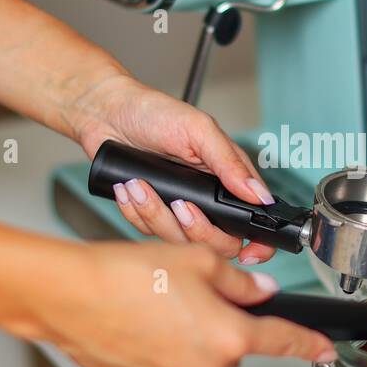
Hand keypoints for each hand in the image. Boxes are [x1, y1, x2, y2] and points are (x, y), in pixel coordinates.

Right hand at [15, 241, 334, 366]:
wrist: (68, 297)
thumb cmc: (124, 276)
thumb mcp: (197, 260)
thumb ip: (239, 281)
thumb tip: (257, 290)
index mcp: (230, 336)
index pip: (284, 341)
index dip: (309, 345)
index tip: (326, 351)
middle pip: (233, 345)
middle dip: (219, 320)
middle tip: (187, 291)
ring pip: (198, 356)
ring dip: (187, 333)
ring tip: (154, 303)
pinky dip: (160, 347)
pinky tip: (138, 322)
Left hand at [73, 75, 278, 264]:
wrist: (108, 113)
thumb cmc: (155, 112)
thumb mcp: (199, 131)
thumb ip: (230, 164)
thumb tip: (258, 195)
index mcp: (229, 179)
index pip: (254, 222)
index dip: (258, 244)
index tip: (249, 254)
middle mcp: (208, 199)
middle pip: (218, 244)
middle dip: (196, 229)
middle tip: (179, 204)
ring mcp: (179, 210)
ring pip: (179, 242)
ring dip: (155, 214)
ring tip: (140, 186)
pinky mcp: (152, 213)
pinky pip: (148, 232)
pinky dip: (134, 212)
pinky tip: (127, 189)